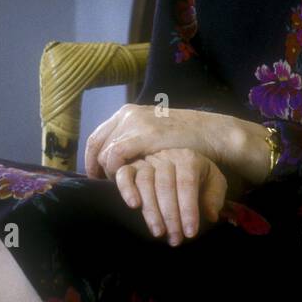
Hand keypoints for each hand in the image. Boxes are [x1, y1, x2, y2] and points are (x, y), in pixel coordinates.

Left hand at [85, 103, 237, 180]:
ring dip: (110, 174)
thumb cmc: (184, 138)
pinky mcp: (144, 134)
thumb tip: (116, 159)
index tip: (96, 177)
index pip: (96, 137)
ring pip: (105, 153)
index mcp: (128, 112)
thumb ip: (135, 141)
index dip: (92, 160)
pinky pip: (116, 155)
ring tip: (122, 188)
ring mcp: (135, 123)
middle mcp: (127, 114)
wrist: (210, 133)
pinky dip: (116, 172)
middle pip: (97, 146)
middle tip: (105, 187)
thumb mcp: (154, 134)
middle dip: (98, 169)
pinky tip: (127, 183)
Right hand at [113, 147, 227, 245]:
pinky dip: (126, 188)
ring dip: (151, 210)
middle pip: (165, 184)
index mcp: (188, 158)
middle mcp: (167, 156)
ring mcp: (147, 161)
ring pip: (144, 181)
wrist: (183, 168)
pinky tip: (134, 206)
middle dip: (170, 216)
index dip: (188, 209)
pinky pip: (124, 174)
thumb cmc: (199, 180)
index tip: (190, 232)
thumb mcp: (214, 185)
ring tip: (158, 232)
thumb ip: (214, 198)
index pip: (187, 183)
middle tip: (175, 238)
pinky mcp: (131, 167)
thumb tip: (210, 215)